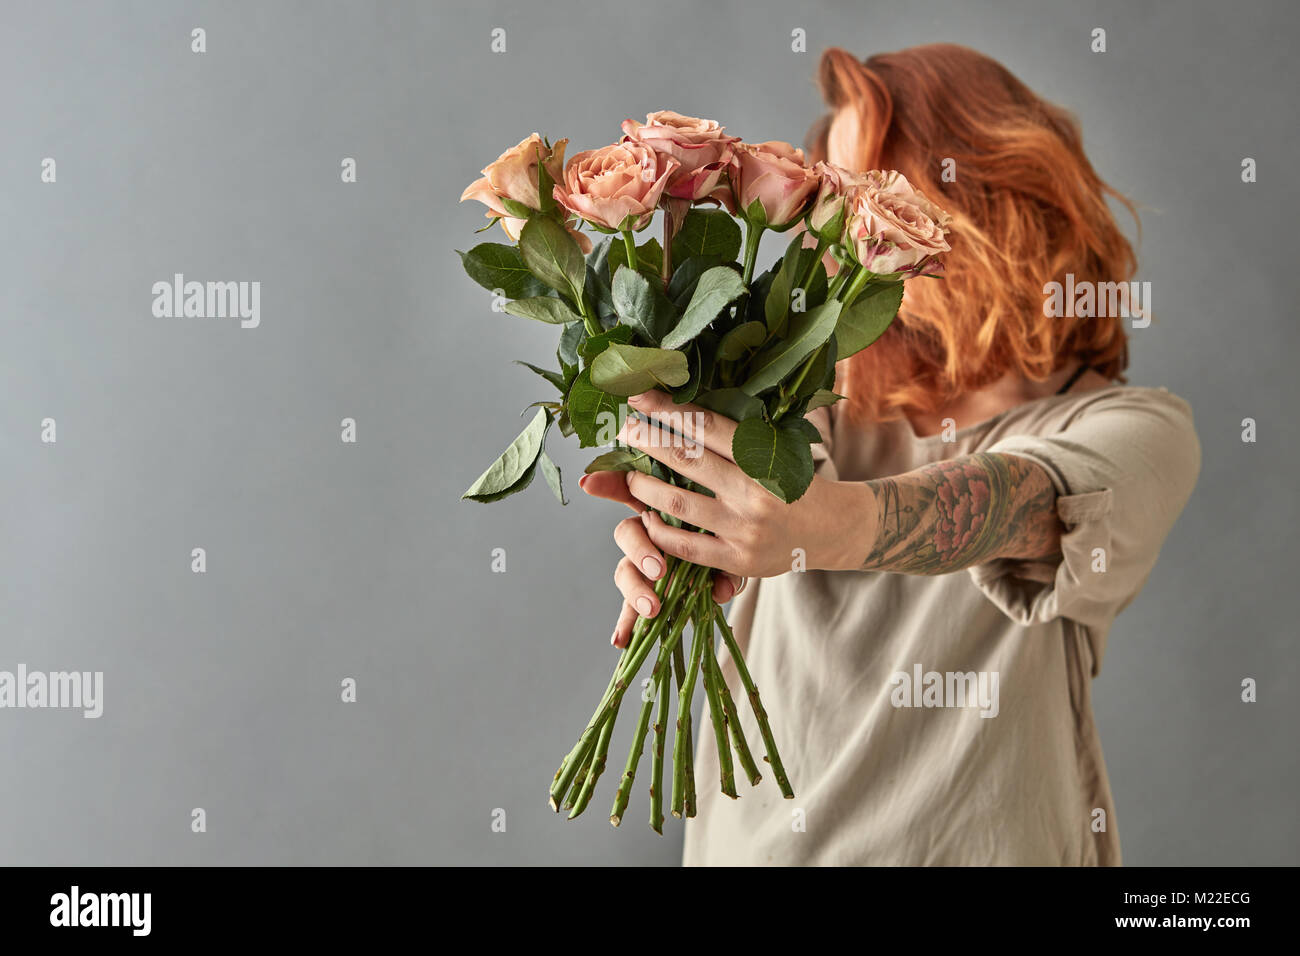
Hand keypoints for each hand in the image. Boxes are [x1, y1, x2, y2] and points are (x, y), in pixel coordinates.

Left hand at [578, 389, 869, 646]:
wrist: (834, 529)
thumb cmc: (797, 481)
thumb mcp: (778, 448)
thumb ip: (739, 435)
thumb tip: (684, 406)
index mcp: (765, 457)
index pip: (707, 426)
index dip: (668, 409)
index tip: (639, 396)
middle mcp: (754, 492)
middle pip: (686, 459)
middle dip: (647, 441)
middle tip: (622, 429)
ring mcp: (744, 529)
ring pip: (678, 504)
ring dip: (645, 486)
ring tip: (630, 475)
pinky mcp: (738, 560)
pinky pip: (686, 547)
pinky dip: (660, 531)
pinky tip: (647, 517)